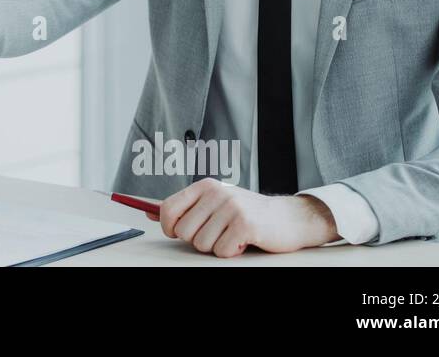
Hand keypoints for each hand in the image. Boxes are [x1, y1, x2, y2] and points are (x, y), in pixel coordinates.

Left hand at [149, 178, 339, 256]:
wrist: (288, 218)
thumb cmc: (247, 213)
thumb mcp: (214, 203)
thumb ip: (185, 208)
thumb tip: (150, 214)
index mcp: (205, 187)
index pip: (168, 208)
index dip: (168, 227)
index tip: (177, 233)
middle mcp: (217, 193)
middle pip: (184, 232)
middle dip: (198, 240)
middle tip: (217, 233)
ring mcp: (231, 208)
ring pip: (202, 244)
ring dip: (217, 246)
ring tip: (232, 235)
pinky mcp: (245, 225)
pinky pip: (222, 251)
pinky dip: (232, 252)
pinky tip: (243, 241)